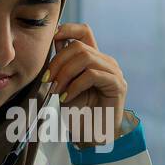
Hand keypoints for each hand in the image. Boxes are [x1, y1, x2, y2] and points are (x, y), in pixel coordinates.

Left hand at [45, 23, 126, 147]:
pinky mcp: (117, 85)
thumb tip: (54, 40)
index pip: (84, 32)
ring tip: (56, 91)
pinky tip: (67, 98)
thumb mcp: (64, 84)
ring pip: (86, 58)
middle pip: (79, 47)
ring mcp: (114, 72)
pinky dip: (75, 85)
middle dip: (58, 62)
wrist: (91, 136)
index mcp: (94, 58)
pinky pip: (92, 75)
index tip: (51, 38)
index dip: (68, 29)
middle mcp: (106, 62)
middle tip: (47, 80)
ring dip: (65, 74)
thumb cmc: (77, 112)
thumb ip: (62, 64)